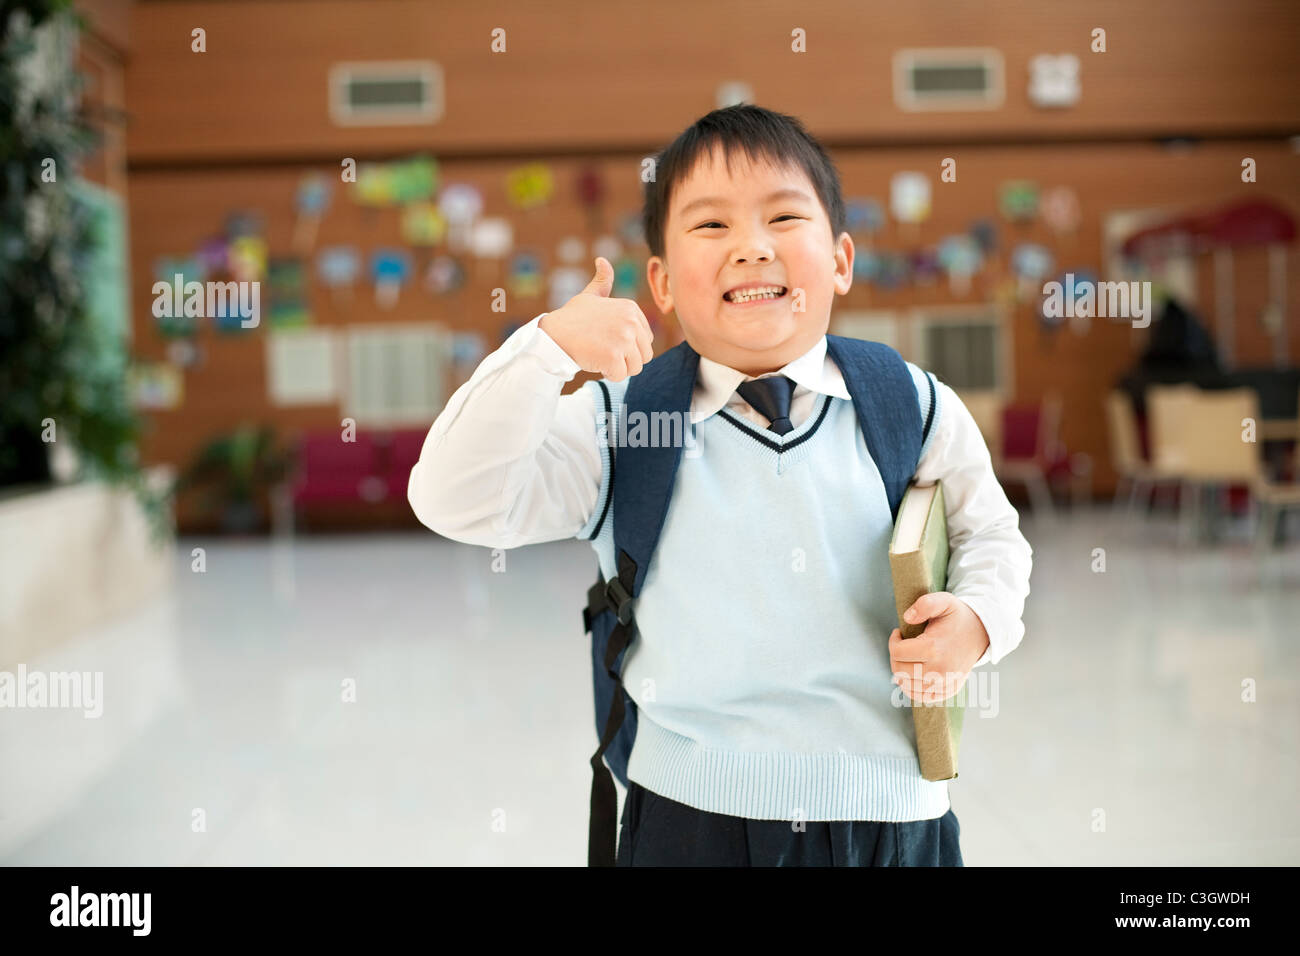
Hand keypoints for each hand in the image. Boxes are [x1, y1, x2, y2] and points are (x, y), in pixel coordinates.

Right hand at [538, 257, 654, 381]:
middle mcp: (631, 322)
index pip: (646, 339)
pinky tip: (595, 362)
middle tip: (605, 351)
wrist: (554, 333)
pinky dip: (608, 374)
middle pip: (645, 355)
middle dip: (627, 359)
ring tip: (600, 355)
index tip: (608, 339)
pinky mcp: (614, 356)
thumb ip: (602, 281)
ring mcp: (624, 339)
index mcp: (631, 308)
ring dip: (619, 368)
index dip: (629, 346)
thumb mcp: (590, 296)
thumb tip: (602, 260)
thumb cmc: (572, 317)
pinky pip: (621, 376)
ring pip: (636, 367)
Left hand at [888, 592, 988, 703]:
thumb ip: (925, 604)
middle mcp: (940, 671)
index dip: (893, 641)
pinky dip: (911, 688)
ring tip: (908, 657)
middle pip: (899, 671)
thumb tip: (907, 618)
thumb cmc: (957, 617)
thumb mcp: (943, 601)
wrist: (980, 632)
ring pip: (907, 685)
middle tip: (902, 645)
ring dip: (901, 671)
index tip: (899, 633)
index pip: (897, 653)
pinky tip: (912, 674)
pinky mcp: (948, 691)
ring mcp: (945, 684)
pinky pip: (921, 697)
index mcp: (935, 649)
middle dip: (895, 656)